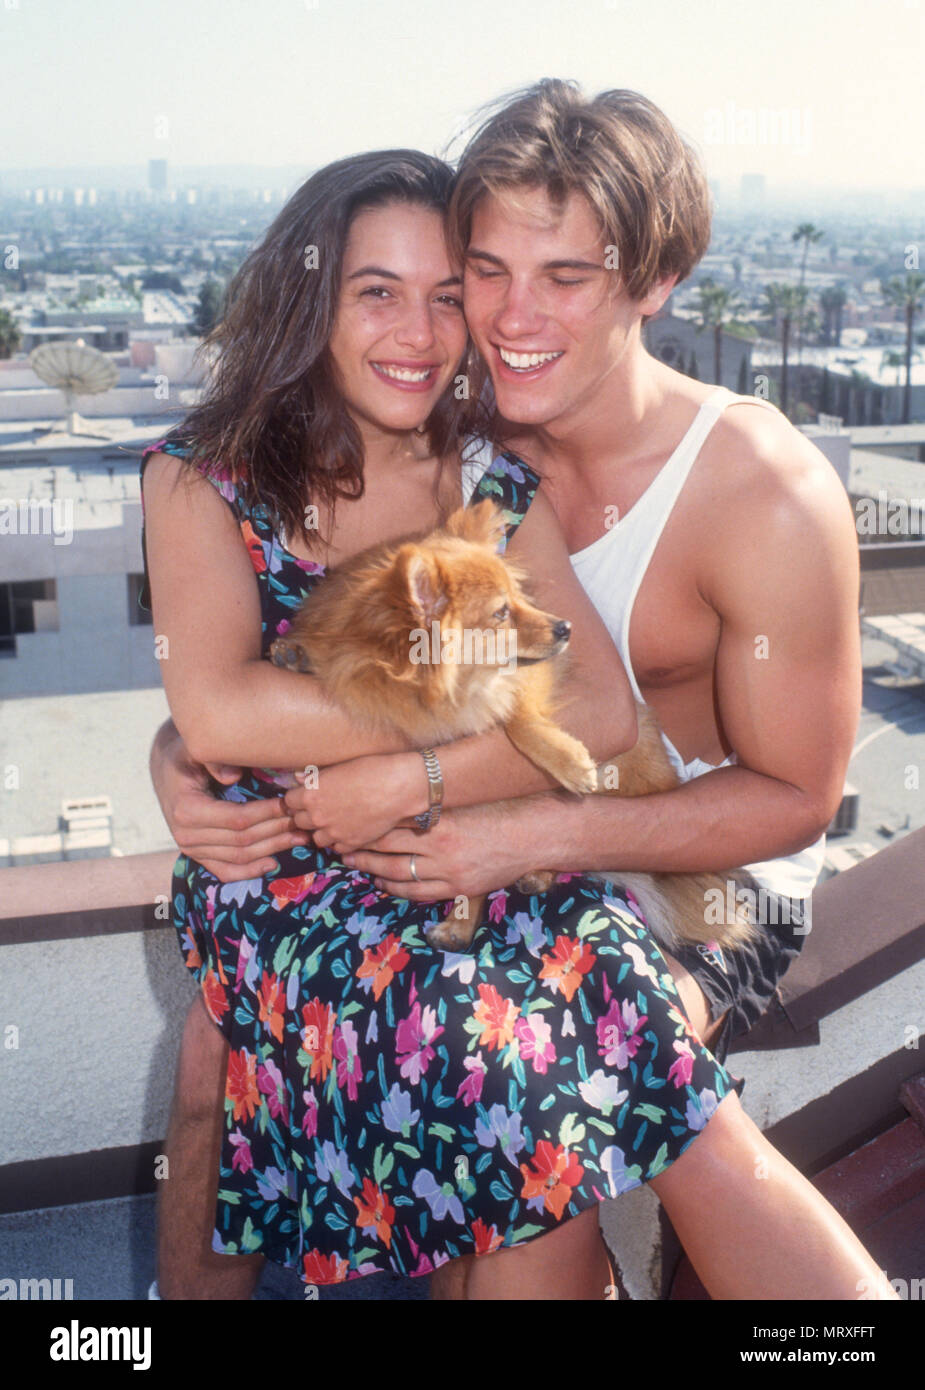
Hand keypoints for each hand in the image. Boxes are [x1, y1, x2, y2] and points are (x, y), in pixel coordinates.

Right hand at [150, 721, 308, 881]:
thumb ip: (213, 759)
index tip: (290, 803)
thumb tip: (233, 777)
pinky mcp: (197, 857)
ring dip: (272, 849)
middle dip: (277, 830)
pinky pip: (225, 872)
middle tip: (304, 820)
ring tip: (300, 837)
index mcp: (187, 810)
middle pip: (242, 841)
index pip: (237, 819)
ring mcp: (191, 850)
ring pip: (239, 857)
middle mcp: (186, 836)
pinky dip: (250, 871)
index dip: (267, 814)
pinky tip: (273, 863)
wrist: (166, 771)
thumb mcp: (194, 750)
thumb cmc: (186, 756)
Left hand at [283, 752, 426, 854]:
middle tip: (322, 807)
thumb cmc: (371, 768)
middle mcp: (317, 816)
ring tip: (336, 820)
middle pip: (299, 821)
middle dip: (307, 815)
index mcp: (310, 794)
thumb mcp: (339, 767)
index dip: (298, 798)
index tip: (307, 795)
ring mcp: (334, 832)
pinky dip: (340, 841)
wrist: (399, 786)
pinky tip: (349, 829)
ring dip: (322, 830)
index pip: (288, 802)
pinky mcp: (351, 843)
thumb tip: (298, 779)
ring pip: (316, 838)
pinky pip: (336, 848)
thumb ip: (315, 777)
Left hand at [342, 802, 536, 899]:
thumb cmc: (497, 813)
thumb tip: (400, 799)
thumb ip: (432, 806)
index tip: (348, 823)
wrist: (531, 836)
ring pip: (398, 875)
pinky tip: (384, 884)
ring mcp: (448, 872)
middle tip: (339, 846)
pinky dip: (398, 889)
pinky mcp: (458, 888)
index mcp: (439, 823)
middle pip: (388, 852)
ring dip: (374, 870)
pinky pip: (419, 893)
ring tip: (356, 864)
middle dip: (362, 850)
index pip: (391, 826)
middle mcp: (440, 849)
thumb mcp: (462, 803)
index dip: (366, 828)